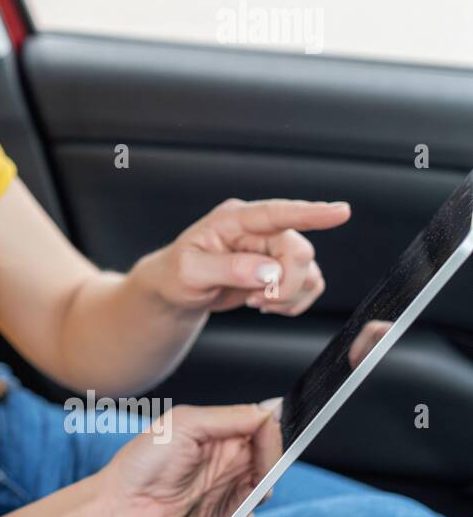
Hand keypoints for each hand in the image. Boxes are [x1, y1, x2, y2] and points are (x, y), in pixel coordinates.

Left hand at [96, 401, 282, 516]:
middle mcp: (224, 462)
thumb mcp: (184, 425)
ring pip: (262, 494)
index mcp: (217, 434)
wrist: (119, 510)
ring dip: (256, 497)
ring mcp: (223, 493)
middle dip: (269, 469)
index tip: (272, 444)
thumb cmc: (142, 464)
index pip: (261, 429)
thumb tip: (270, 411)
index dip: (272, 437)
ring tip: (236, 498)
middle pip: (269, 462)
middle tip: (258, 474)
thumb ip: (230, 416)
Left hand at [135, 198, 350, 315]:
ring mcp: (272, 249)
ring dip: (286, 296)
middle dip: (283, 284)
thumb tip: (268, 272)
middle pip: (298, 252)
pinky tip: (264, 304)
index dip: (309, 213)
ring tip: (252, 301)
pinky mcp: (281, 269)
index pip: (276, 213)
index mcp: (233, 219)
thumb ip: (228, 269)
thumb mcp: (190, 272)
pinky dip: (291, 303)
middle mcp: (258, 230)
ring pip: (308, 272)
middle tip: (255, 299)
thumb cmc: (176, 274)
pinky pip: (308, 286)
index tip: (340, 212)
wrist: (178, 291)